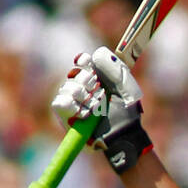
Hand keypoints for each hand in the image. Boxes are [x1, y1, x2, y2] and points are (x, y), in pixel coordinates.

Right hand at [51, 47, 151, 173]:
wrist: (123, 134)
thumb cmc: (127, 112)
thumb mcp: (126, 87)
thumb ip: (114, 68)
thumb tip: (96, 54)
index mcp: (96, 76)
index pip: (82, 61)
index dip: (84, 61)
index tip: (90, 66)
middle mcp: (82, 86)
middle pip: (75, 73)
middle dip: (88, 84)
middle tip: (101, 95)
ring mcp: (72, 100)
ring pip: (67, 88)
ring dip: (84, 98)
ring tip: (96, 108)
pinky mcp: (65, 115)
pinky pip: (60, 103)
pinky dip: (73, 107)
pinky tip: (85, 114)